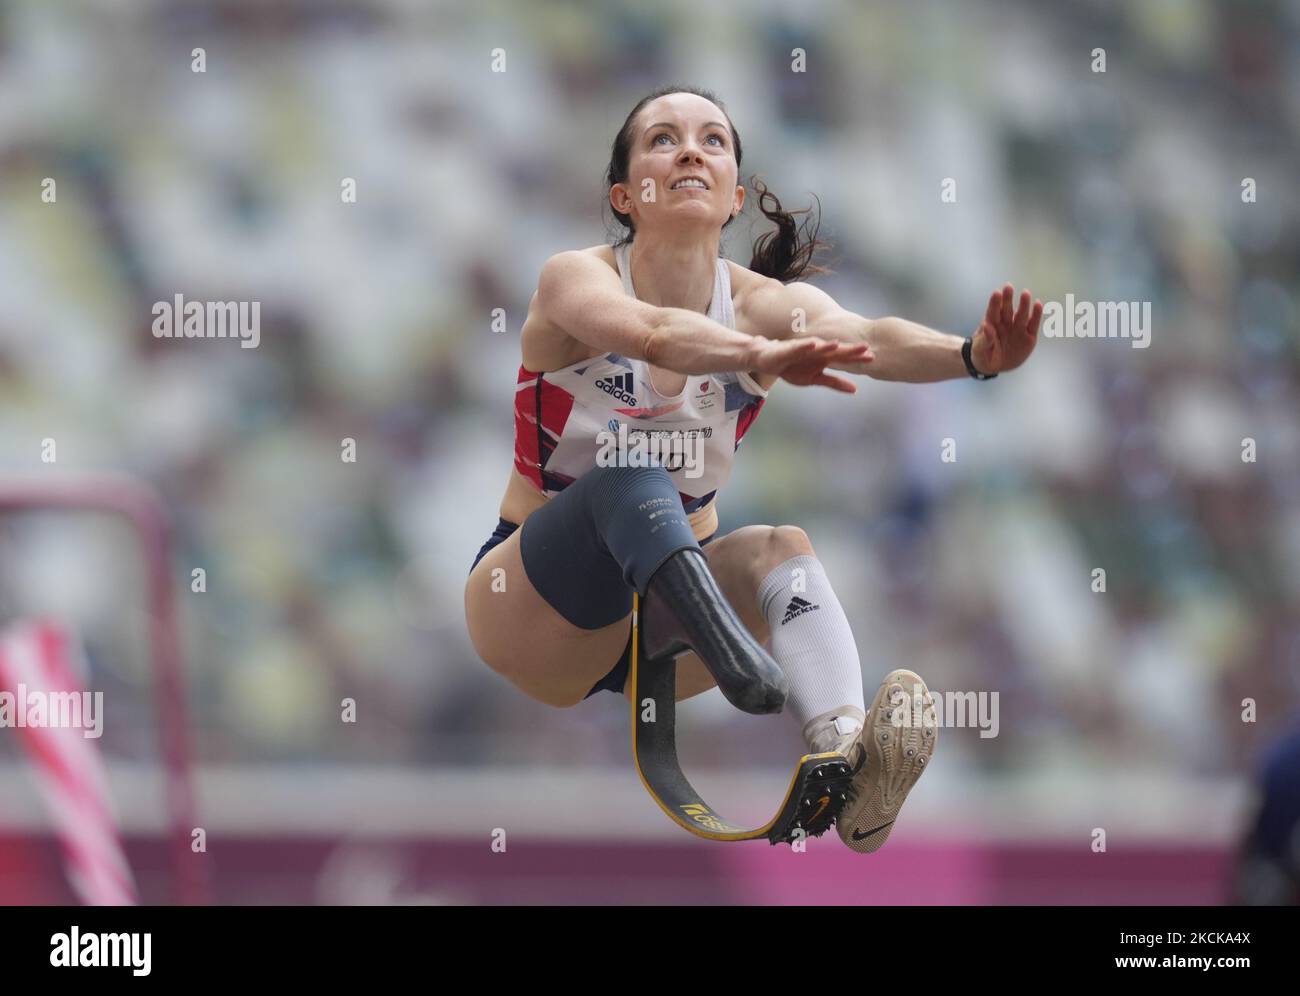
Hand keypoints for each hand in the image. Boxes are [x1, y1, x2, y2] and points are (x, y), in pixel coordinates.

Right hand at [748, 336, 873, 392]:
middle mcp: (816, 351)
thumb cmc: (792, 367)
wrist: (767, 359)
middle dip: (848, 350)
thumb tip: (855, 389)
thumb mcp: (814, 379)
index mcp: (824, 358)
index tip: (873, 359)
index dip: (857, 359)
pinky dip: (806, 345)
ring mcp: (804, 349)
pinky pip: (799, 347)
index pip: (843, 358)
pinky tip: (814, 344)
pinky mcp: (789, 349)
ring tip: (840, 345)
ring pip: (818, 347)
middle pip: (835, 351)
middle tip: (865, 348)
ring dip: (829, 345)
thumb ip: (834, 382)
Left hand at [972, 284, 1041, 373]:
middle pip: (1006, 309)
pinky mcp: (1029, 336)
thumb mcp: (979, 350)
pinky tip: (1038, 304)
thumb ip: (985, 339)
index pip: (993, 312)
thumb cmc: (982, 354)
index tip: (996, 293)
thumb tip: (986, 326)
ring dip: (1023, 304)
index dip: (995, 303)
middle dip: (1007, 299)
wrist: (993, 365)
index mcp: (991, 324)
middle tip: (1008, 287)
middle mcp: (1005, 323)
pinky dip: (1036, 315)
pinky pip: (1033, 324)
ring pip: (1021, 314)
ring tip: (1025, 293)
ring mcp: (1017, 329)